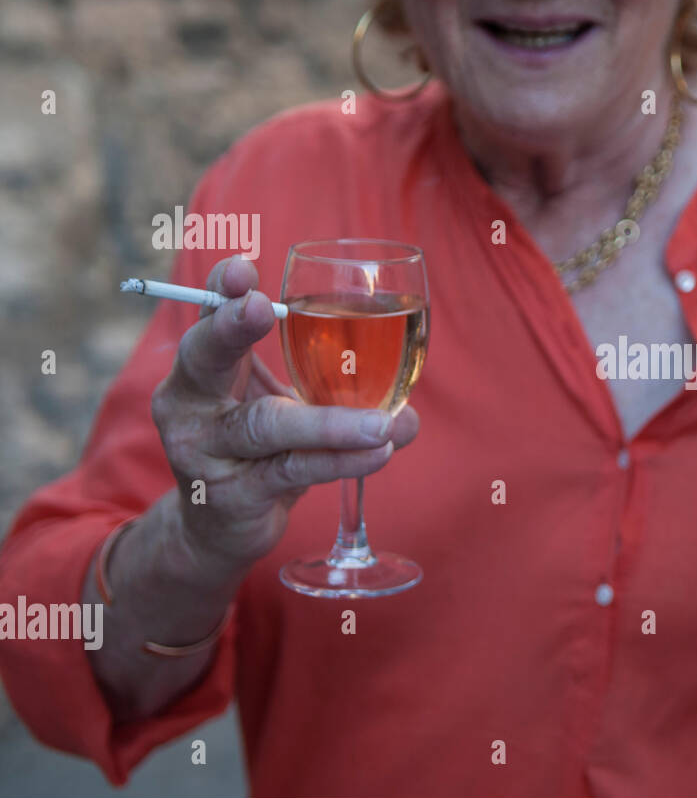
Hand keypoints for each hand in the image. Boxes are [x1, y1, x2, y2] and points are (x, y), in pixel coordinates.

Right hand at [150, 256, 419, 583]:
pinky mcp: (231, 496)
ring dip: (330, 423)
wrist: (218, 530)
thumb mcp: (285, 411)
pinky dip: (340, 459)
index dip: (223, 291)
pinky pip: (292, 469)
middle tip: (260, 306)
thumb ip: (336, 397)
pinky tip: (378, 452)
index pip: (207, 316)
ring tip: (381, 425)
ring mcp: (204, 452)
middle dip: (231, 328)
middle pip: (204, 358)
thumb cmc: (258, 452)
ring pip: (266, 424)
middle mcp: (189, 404)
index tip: (243, 268)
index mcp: (202, 368)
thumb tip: (406, 411)